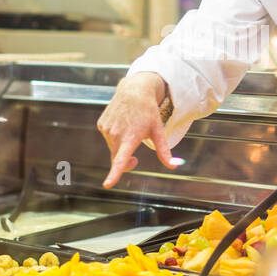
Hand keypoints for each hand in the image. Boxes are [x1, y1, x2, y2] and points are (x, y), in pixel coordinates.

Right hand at [98, 73, 177, 187]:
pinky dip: (115, 138)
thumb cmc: (148, 112)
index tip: (107, 184)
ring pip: (113, 149)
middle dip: (126, 163)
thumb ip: (164, 151)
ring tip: (130, 131)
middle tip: (136, 160)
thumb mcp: (158, 131)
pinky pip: (108, 139)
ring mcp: (106, 129)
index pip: (120, 160)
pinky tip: (123, 125)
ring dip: (121, 147)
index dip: (114, 173)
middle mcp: (116, 134)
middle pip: (117, 158)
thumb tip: (175, 165)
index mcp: (130, 138)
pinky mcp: (101, 125)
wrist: (133, 90)